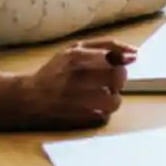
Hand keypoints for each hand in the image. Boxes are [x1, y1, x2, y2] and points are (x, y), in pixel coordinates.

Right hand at [17, 39, 136, 128]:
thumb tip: (135, 54)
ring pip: (115, 100)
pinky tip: (92, 104)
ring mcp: (77, 101)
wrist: (30, 97)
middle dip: (118, 78)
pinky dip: (103, 110)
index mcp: (75, 56)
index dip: (122, 60)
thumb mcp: (75, 48)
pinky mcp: (78, 119)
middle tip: (109, 79)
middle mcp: (76, 78)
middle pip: (118, 77)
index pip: (112, 57)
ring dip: (113, 97)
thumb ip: (106, 46)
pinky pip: (105, 115)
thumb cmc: (57, 69)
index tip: (127, 60)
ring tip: (102, 93)